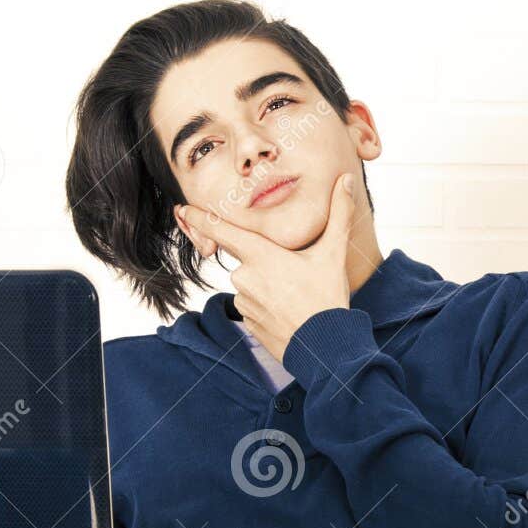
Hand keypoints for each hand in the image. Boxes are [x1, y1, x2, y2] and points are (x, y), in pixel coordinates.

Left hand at [176, 173, 355, 361]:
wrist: (323, 348)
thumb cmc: (327, 298)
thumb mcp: (333, 253)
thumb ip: (339, 213)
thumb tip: (346, 180)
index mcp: (261, 254)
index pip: (221, 230)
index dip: (200, 218)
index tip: (182, 209)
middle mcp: (245, 276)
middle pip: (247, 257)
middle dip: (267, 260)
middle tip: (296, 276)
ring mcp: (244, 300)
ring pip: (251, 281)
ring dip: (268, 283)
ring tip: (296, 295)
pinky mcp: (247, 320)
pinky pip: (252, 303)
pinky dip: (267, 302)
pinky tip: (288, 310)